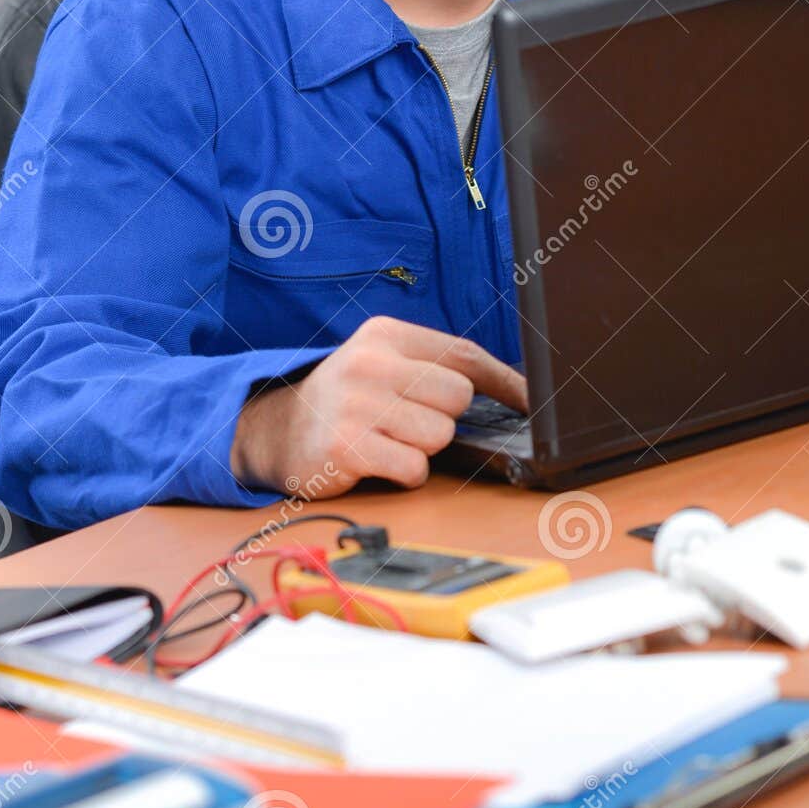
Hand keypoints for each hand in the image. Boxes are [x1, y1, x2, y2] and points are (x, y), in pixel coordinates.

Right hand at [232, 316, 527, 495]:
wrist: (276, 430)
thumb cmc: (346, 399)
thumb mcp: (383, 364)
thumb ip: (433, 367)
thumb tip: (512, 389)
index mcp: (386, 334)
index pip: (463, 354)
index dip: (505, 380)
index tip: (532, 398)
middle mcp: (371, 362)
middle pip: (457, 398)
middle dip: (443, 418)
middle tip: (408, 421)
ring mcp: (356, 403)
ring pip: (439, 435)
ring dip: (421, 448)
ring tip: (388, 440)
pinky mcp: (346, 446)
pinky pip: (414, 468)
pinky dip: (404, 474)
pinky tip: (378, 461)